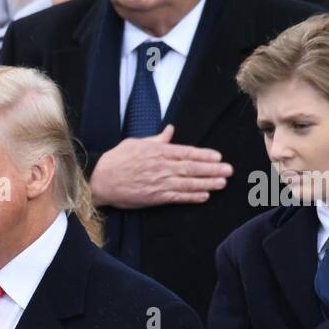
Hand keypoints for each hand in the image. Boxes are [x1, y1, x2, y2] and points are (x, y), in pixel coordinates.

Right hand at [89, 125, 230, 208]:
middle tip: (229, 170)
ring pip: (188, 183)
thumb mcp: (135, 143)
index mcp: (157, 152)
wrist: (100, 181)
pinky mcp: (154, 197)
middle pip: (191, 168)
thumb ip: (156, 139)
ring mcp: (159, 183)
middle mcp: (161, 167)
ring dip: (207, 183)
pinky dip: (191, 197)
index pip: (186, 152)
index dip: (204, 155)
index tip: (218, 156)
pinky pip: (177, 197)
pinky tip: (204, 196)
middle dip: (212, 169)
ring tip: (222, 183)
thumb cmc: (116, 161)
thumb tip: (170, 131)